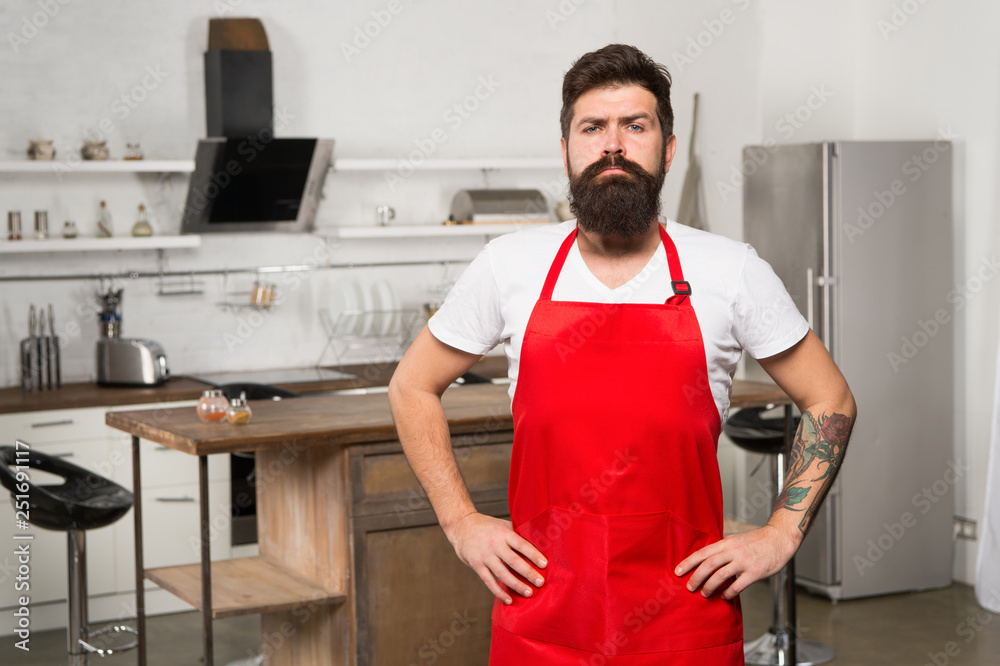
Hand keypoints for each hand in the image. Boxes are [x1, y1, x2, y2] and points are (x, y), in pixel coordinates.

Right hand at [446, 512, 546, 604]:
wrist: (462, 526)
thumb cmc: (487, 526)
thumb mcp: (502, 525)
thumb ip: (517, 534)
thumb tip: (539, 544)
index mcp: (504, 533)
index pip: (521, 544)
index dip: (533, 554)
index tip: (545, 564)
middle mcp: (495, 544)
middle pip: (514, 561)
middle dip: (528, 573)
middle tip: (540, 582)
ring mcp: (485, 555)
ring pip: (502, 573)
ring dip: (516, 585)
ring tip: (528, 593)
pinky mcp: (476, 565)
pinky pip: (489, 581)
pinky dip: (499, 592)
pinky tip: (509, 600)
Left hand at [674, 524, 798, 599]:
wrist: (779, 539)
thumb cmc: (757, 541)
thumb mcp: (736, 540)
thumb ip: (723, 549)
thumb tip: (707, 560)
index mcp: (726, 543)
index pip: (702, 552)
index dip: (688, 562)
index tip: (677, 571)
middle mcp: (733, 551)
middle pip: (708, 564)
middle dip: (696, 577)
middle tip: (689, 587)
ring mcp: (743, 562)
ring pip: (720, 576)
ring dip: (709, 586)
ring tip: (704, 593)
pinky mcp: (754, 572)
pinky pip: (737, 585)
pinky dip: (728, 593)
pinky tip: (724, 596)